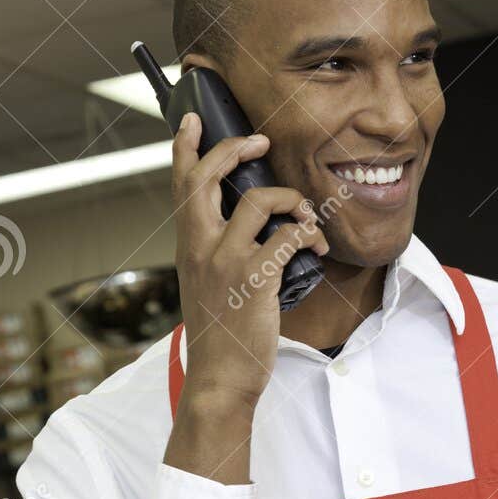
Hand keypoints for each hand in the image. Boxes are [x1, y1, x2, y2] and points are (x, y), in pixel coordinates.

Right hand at [171, 114, 327, 405]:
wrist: (220, 378)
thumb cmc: (219, 334)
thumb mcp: (204, 285)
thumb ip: (214, 254)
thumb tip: (247, 230)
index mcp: (188, 245)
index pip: (180, 185)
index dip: (186, 147)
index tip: (193, 120)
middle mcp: (201, 247)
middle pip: (208, 177)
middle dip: (235, 148)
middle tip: (261, 140)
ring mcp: (227, 261)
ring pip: (260, 200)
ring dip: (293, 200)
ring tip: (306, 217)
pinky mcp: (255, 278)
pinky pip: (289, 236)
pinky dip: (309, 233)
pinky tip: (317, 245)